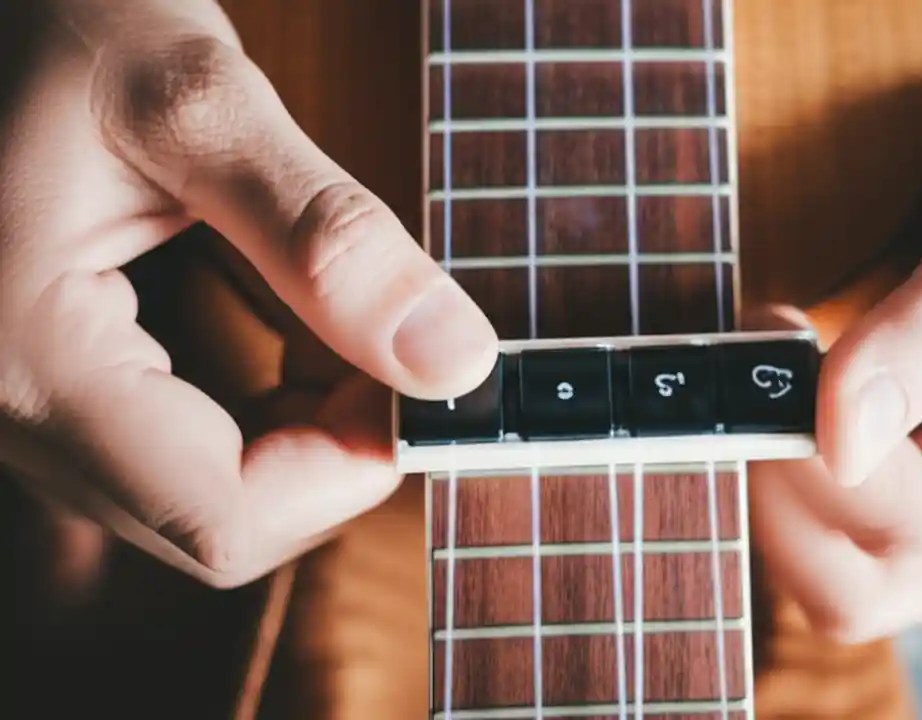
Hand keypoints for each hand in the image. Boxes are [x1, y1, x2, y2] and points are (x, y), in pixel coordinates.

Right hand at [0, 0, 496, 587]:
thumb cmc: (55, 19)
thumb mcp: (197, 100)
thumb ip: (324, 235)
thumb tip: (452, 358)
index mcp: (27, 354)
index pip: (220, 515)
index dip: (348, 471)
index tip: (422, 385)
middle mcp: (10, 408)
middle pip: (214, 521)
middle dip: (333, 448)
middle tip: (395, 343)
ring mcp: (26, 406)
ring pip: (202, 495)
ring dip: (306, 430)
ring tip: (350, 325)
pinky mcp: (56, 384)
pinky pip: (178, 450)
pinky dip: (266, 411)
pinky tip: (301, 332)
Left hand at [751, 58, 921, 641]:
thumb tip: (838, 443)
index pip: (915, 517)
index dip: (816, 454)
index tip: (768, 342)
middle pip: (867, 587)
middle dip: (784, 501)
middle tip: (748, 382)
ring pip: (839, 576)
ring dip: (775, 497)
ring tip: (762, 381)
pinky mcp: (920, 480)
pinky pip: (832, 533)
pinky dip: (785, 486)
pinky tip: (779, 403)